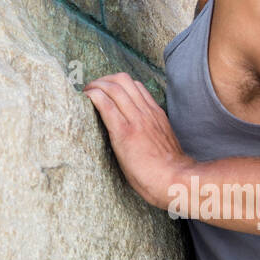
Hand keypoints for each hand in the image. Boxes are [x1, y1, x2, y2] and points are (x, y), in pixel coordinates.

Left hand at [84, 72, 192, 210]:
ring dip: (95, 86)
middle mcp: (146, 112)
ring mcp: (136, 120)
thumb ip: (151, 132)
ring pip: (113, 87)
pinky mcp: (124, 132)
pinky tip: (86, 99)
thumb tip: (137, 135)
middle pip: (123, 79)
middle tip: (91, 89)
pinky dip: (93, 96)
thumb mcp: (162, 142)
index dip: (117, 84)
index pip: (136, 86)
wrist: (174, 180)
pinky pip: (106, 105)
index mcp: (155, 114)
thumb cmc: (167, 170)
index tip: (105, 91)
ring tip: (85, 93)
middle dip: (103, 80)